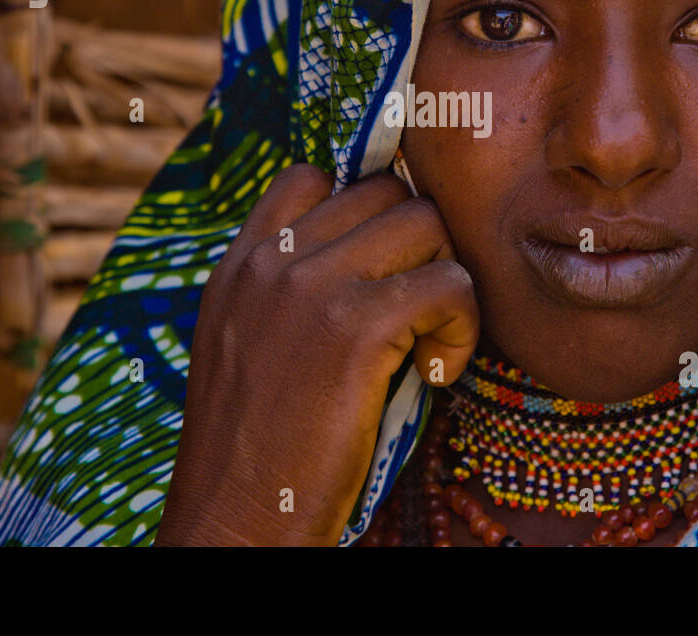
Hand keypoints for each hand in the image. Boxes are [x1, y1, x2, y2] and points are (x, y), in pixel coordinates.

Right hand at [155, 163, 479, 545]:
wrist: (235, 520)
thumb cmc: (259, 450)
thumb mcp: (247, 347)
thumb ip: (286, 291)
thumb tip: (373, 258)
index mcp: (241, 263)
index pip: (314, 177)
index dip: (366, 212)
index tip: (385, 271)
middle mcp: (270, 260)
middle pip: (386, 193)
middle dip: (419, 247)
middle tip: (417, 315)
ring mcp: (308, 285)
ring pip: (426, 223)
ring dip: (446, 281)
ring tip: (426, 346)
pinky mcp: (353, 327)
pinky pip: (450, 284)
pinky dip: (461, 330)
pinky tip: (434, 376)